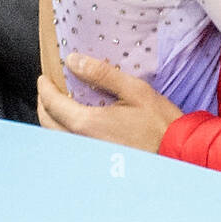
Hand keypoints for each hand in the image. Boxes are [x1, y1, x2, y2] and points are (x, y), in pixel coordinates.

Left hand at [36, 54, 182, 152]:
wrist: (176, 151)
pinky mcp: (96, 161)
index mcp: (87, 124)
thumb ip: (101, 74)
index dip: (45, 89)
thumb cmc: (158, 122)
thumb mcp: (134, 90)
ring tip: (58, 105)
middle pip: (48, 124)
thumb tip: (73, 60)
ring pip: (56, 138)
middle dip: (44, 104)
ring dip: (52, 120)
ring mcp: (88, 155)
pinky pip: (70, 146)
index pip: (53, 104)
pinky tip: (75, 123)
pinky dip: (63, 132)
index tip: (44, 77)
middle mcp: (81, 143)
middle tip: (47, 89)